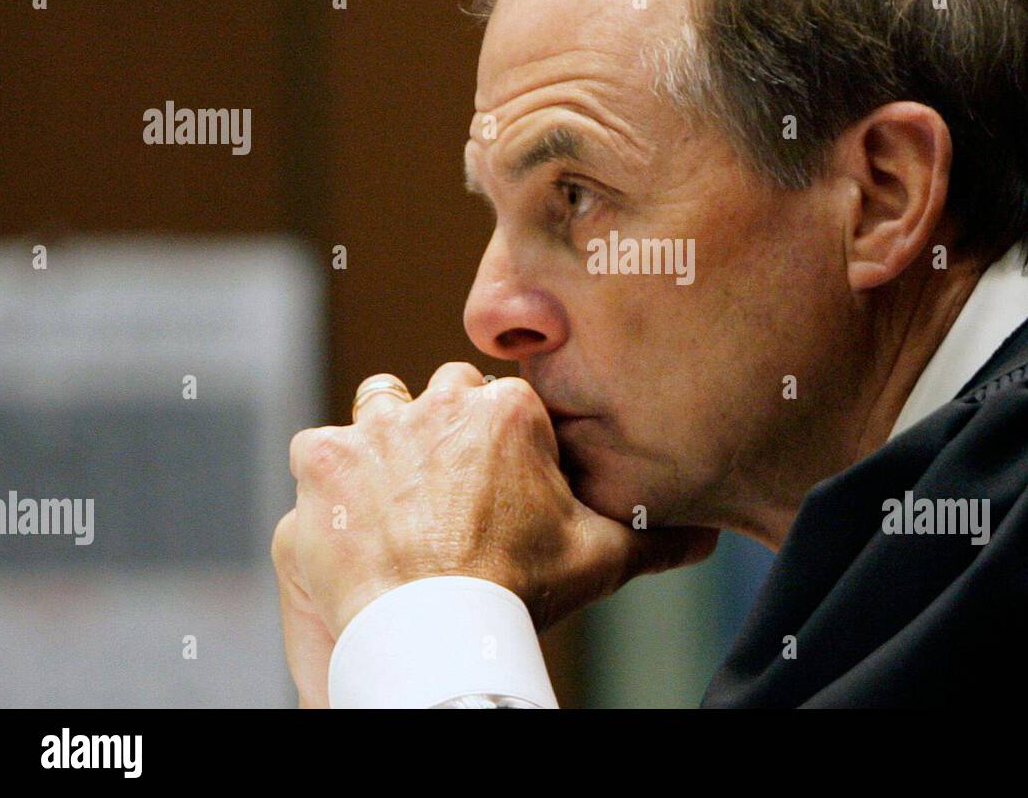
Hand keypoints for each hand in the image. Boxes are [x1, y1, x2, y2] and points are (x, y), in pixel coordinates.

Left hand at [271, 362, 717, 696]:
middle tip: (452, 489)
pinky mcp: (320, 464)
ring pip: (377, 408)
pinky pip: (320, 453)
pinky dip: (333, 483)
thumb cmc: (519, 590)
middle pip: (440, 395)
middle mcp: (435, 404)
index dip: (503, 440)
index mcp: (505, 411)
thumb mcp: (600, 557)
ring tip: (399, 494)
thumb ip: (653, 534)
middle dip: (445, 429)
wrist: (433, 633)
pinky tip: (355, 520)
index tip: (501, 480)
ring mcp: (371, 430)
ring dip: (386, 439)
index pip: (503, 399)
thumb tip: (707, 535)